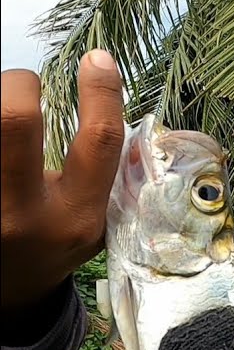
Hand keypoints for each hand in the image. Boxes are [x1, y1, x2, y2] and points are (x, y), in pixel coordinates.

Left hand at [1, 50, 124, 312]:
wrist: (5, 289)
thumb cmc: (53, 244)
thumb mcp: (92, 223)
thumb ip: (102, 177)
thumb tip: (107, 105)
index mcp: (75, 218)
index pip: (98, 143)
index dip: (101, 94)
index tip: (98, 61)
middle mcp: (25, 213)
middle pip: (14, 119)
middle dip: (18, 84)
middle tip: (25, 85)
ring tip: (7, 111)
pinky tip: (1, 141)